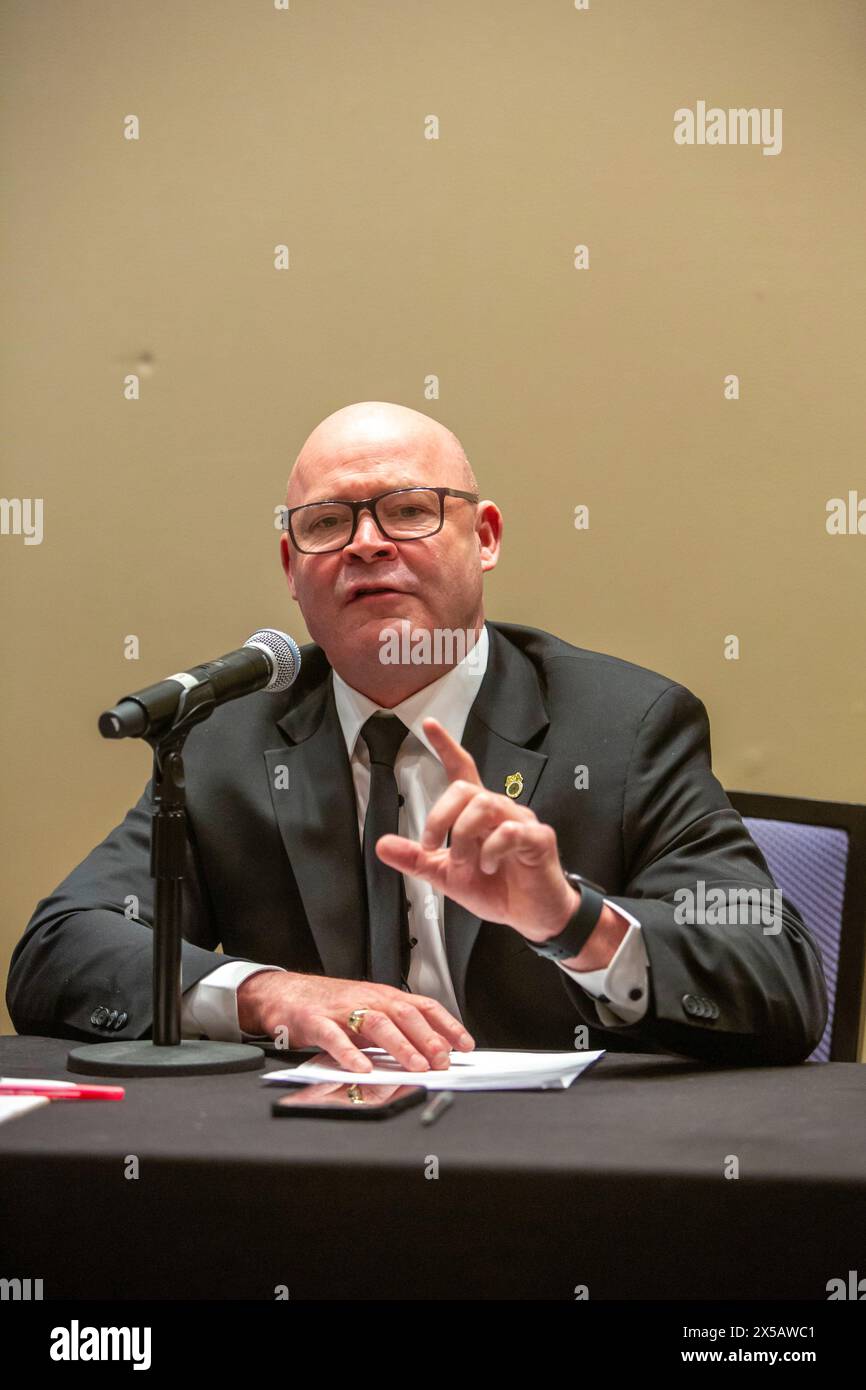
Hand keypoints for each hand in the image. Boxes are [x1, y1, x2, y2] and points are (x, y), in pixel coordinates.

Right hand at [237, 969, 473, 1072]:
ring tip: (415, 1066)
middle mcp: (367, 999)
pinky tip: (362, 1068)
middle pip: (404, 1014)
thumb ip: (395, 1028)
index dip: (447, 1024)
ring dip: (399, 1045)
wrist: (286, 993)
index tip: (466, 1044)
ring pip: (376, 1023)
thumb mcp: (369, 1010)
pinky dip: (350, 1054)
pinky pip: (334, 1038)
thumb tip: (432, 1051)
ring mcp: (342, 1010)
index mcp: (384, 997)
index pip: (423, 1006)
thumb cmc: (331, 1005)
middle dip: (428, 1037)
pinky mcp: (316, 1022)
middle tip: (443, 1060)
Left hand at [374, 717, 578, 942]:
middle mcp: (499, 810)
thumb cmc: (494, 888)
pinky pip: (511, 831)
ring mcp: (521, 822)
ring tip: (463, 861)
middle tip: (431, 846)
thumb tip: (381, 845)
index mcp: (477, 814)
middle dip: (440, 816)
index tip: (428, 724)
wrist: (531, 915)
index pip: (462, 770)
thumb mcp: (446, 876)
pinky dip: (491, 850)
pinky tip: (489, 867)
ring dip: (463, 834)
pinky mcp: (538, 839)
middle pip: (466, 789)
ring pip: (485, 804)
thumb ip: (416, 859)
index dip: (446, 746)